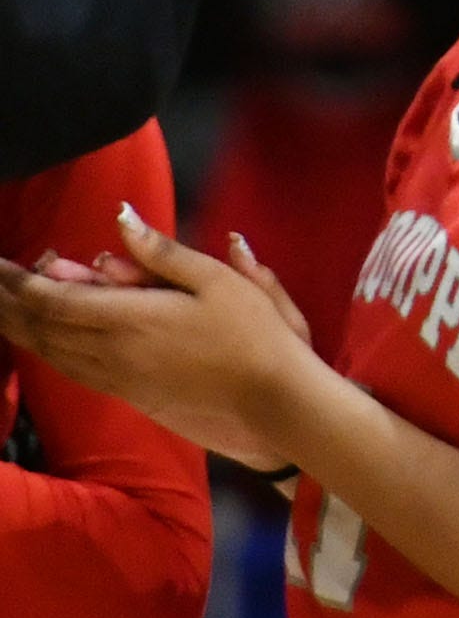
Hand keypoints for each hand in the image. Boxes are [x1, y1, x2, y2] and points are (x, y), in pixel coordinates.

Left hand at [0, 207, 313, 471]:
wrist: (272, 399)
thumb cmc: (254, 334)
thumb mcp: (218, 281)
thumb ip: (162, 252)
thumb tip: (122, 218)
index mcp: (129, 319)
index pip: (52, 299)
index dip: (17, 280)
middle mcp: (111, 352)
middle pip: (40, 327)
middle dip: (7, 303)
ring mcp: (117, 377)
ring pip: (50, 352)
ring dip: (19, 328)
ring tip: (1, 309)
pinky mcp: (129, 393)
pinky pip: (70, 369)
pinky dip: (44, 349)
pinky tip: (41, 341)